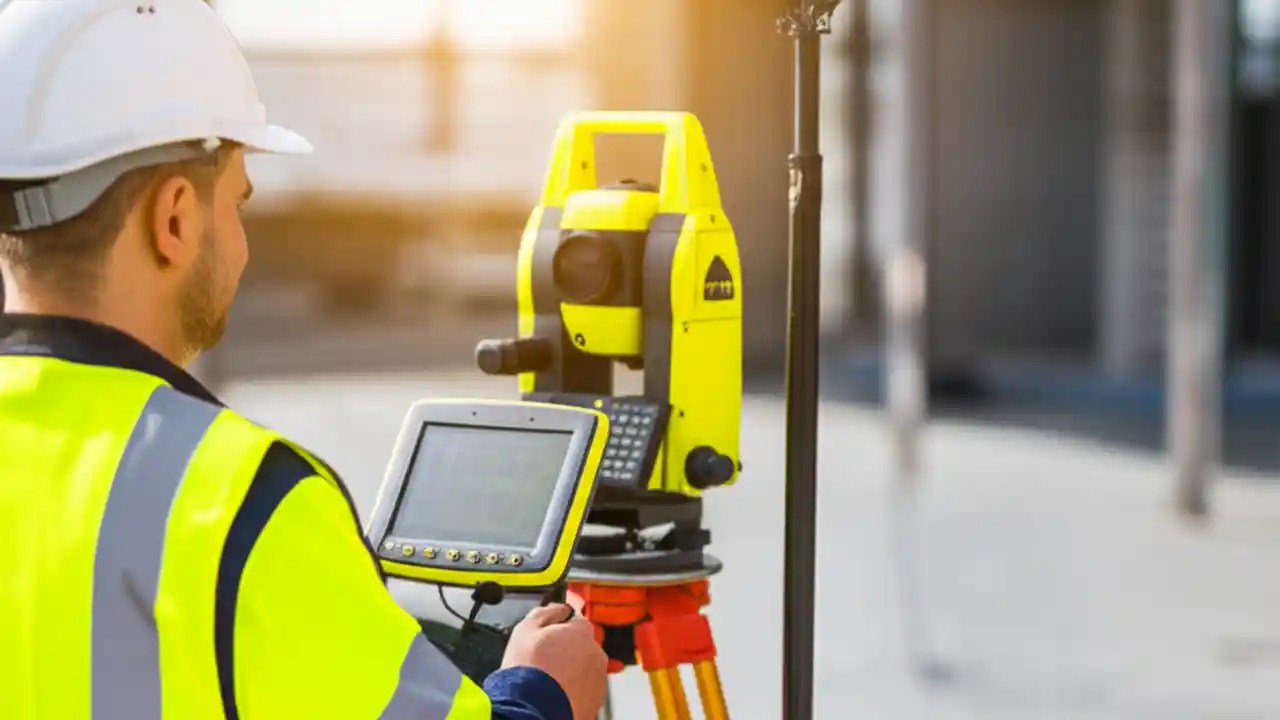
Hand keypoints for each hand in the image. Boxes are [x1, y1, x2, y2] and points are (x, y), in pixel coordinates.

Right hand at [502, 603, 607, 719]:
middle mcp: (596, 654)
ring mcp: (598, 679)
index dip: (560, 628)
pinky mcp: (596, 701)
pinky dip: (574, 690)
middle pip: (583, 646)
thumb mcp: (526, 629)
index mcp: (582, 632)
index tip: (548, 637)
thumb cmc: (528, 671)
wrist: (532, 708)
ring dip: (572, 671)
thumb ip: (547, 612)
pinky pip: (586, 690)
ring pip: (586, 669)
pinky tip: (556, 692)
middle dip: (568, 651)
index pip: (577, 621)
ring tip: (549, 679)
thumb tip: (558, 608)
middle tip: (546, 660)